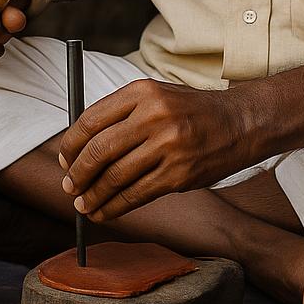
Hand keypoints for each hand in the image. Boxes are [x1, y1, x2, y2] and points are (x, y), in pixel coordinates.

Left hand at [57, 78, 257, 221]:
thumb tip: (80, 147)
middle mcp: (154, 116)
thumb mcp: (156, 95)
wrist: (239, 122)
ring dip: (93, 196)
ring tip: (83, 205)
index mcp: (142, 92)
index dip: (71, 144)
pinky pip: (137, 195)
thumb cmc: (190, 111)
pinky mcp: (179, 175)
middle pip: (99, 150)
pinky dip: (115, 207)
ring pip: (115, 177)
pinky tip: (105, 212)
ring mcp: (168, 147)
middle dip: (78, 173)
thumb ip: (121, 114)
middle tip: (68, 186)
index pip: (92, 119)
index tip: (64, 158)